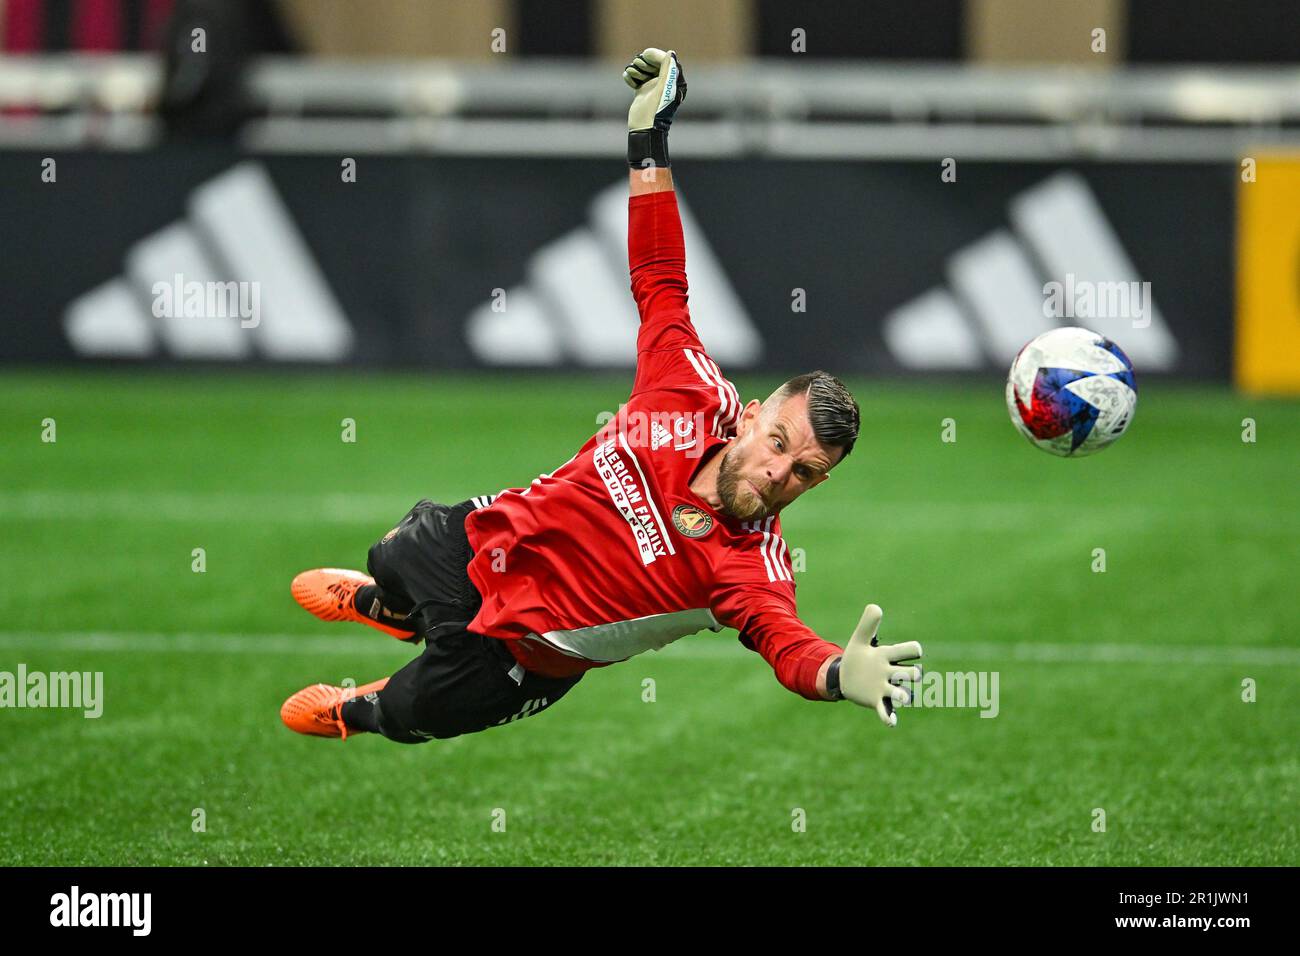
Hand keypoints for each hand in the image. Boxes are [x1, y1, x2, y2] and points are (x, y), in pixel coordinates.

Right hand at [623, 47, 686, 132]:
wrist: (644, 128)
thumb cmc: (656, 110)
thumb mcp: (663, 88)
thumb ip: (667, 70)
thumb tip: (671, 53)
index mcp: (673, 81)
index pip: (666, 60)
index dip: (655, 55)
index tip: (646, 54)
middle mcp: (663, 83)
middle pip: (653, 63)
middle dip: (644, 62)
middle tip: (638, 65)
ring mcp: (652, 87)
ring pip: (643, 70)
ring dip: (636, 68)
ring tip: (632, 73)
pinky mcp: (642, 92)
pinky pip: (636, 78)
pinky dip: (630, 76)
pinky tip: (627, 78)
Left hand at [839, 604, 922, 726]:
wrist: (844, 676)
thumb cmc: (858, 656)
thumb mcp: (859, 639)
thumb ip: (867, 624)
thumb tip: (875, 606)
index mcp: (888, 656)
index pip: (908, 651)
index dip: (913, 650)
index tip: (915, 651)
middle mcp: (891, 673)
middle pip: (911, 674)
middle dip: (913, 674)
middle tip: (910, 674)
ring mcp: (885, 688)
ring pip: (902, 693)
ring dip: (904, 695)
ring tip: (904, 697)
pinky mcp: (876, 701)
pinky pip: (886, 711)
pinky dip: (889, 717)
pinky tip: (891, 722)